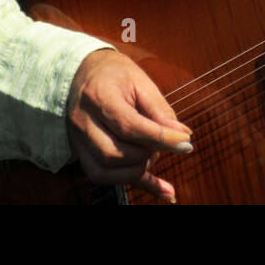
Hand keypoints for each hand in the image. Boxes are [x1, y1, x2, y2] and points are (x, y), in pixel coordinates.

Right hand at [66, 49, 193, 202]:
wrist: (81, 73)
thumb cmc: (115, 74)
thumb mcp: (141, 82)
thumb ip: (160, 110)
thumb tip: (183, 136)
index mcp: (99, 96)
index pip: (129, 126)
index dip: (160, 138)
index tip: (186, 142)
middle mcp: (83, 121)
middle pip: (114, 153)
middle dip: (146, 155)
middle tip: (164, 144)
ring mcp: (77, 140)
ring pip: (105, 171)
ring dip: (137, 170)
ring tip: (153, 154)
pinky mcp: (81, 153)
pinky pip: (103, 177)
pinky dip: (136, 185)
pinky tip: (164, 191)